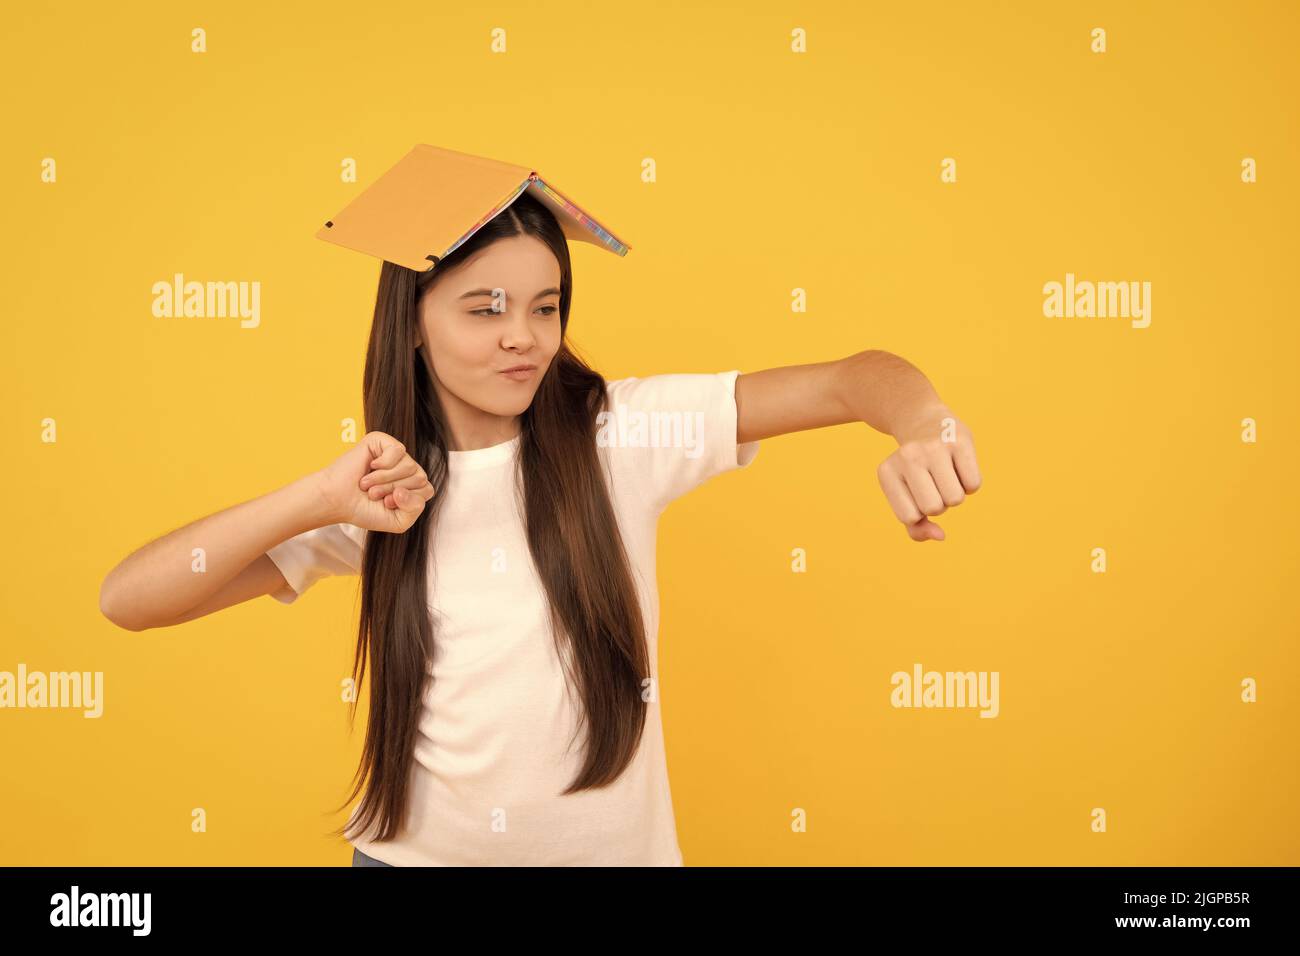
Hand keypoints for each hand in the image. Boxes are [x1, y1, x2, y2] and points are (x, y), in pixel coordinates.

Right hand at [314, 431, 435, 532]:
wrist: (336, 501)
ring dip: (384, 481)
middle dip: (393, 491)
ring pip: (409, 466)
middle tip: (373, 494)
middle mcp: (406, 467)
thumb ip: (414, 510)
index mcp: (412, 484)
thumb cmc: (364, 509)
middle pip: (420, 478)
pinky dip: (382, 465)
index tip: (386, 504)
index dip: (407, 501)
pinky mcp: (381, 440)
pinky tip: (370, 467)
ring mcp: (395, 454)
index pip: (427, 490)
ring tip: (367, 484)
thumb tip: (405, 489)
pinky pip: (398, 451)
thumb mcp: (398, 521)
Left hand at [875, 403, 980, 540]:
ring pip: (955, 499)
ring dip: (956, 495)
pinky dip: (971, 484)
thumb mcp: (906, 497)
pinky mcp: (959, 440)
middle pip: (934, 508)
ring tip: (946, 474)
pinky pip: (974, 485)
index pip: (910, 517)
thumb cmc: (915, 471)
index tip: (916, 491)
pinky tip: (960, 466)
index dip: (920, 511)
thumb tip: (940, 536)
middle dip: (940, 504)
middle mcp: (907, 457)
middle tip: (934, 482)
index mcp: (886, 472)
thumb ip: (916, 528)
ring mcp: (933, 447)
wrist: (924, 421)